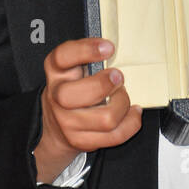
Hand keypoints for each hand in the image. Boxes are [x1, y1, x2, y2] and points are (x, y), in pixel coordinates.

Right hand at [33, 37, 142, 181]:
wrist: (56, 127)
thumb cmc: (73, 90)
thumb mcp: (74, 69)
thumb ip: (89, 59)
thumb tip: (118, 51)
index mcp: (56, 72)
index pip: (62, 57)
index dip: (86, 50)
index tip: (109, 47)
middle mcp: (57, 97)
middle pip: (78, 94)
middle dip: (106, 84)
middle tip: (118, 77)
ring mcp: (68, 122)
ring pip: (105, 118)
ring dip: (122, 104)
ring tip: (122, 96)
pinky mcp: (82, 141)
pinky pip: (115, 135)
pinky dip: (131, 122)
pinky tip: (132, 112)